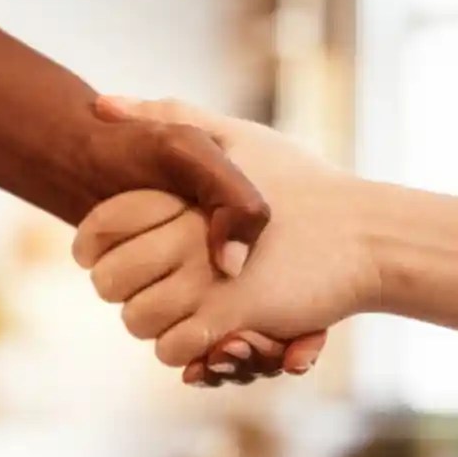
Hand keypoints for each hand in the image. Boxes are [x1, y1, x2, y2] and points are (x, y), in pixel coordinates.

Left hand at [75, 98, 382, 383]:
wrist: (364, 234)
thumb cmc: (301, 183)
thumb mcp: (237, 137)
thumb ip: (167, 116)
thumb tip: (99, 106)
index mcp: (179, 190)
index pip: (97, 229)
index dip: (93, 249)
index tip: (107, 255)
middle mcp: (185, 233)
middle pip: (109, 282)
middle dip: (120, 290)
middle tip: (145, 288)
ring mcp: (207, 278)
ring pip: (138, 321)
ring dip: (153, 323)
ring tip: (175, 311)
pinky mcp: (232, 317)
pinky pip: (176, 349)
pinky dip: (183, 350)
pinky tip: (202, 334)